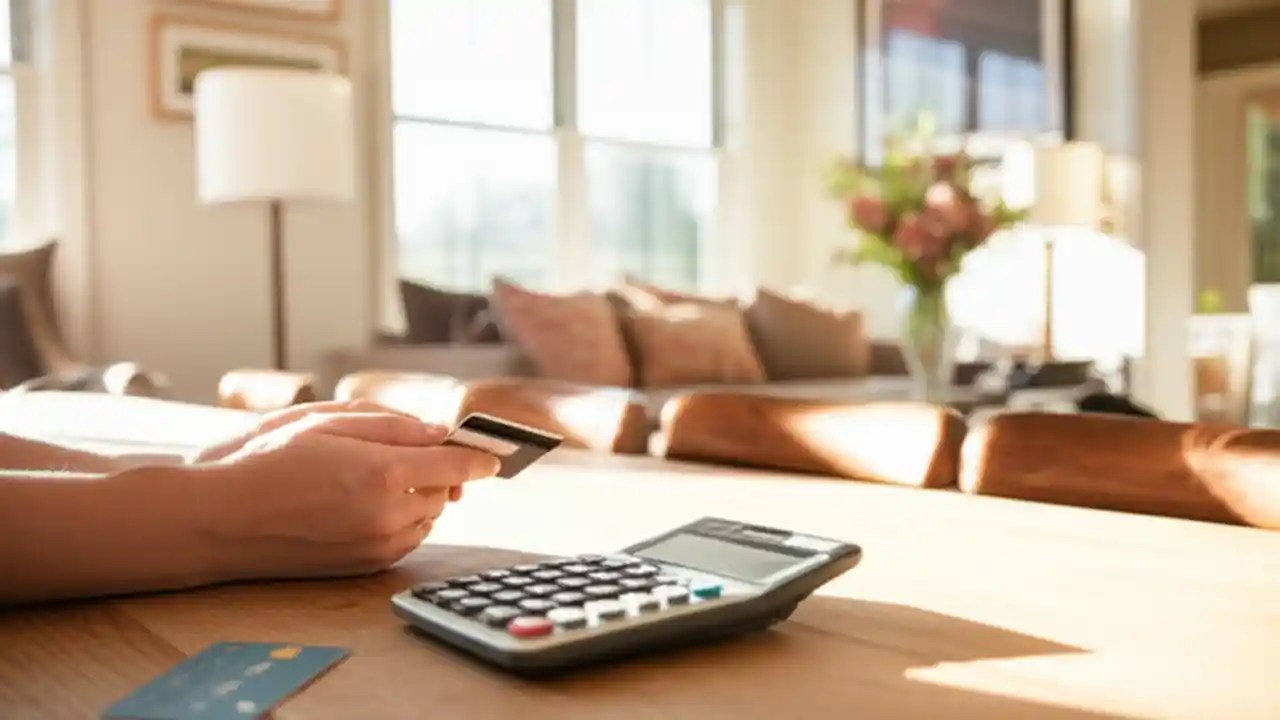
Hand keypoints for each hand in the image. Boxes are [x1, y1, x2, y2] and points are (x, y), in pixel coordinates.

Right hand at [197, 411, 499, 580]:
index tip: (493, 453)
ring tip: (379, 477)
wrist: (218, 521)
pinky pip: (405, 539)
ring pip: (427, 517)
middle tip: (416, 453)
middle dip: (439, 470)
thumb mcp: (325, 421)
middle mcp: (387, 513)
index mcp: (382, 472)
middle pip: (445, 491)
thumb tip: (438, 432)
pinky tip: (369, 503)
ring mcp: (376, 545)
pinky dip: (403, 520)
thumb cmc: (265, 461)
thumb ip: (390, 425)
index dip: (478, 455)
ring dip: (420, 496)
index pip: (456, 464)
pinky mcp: (363, 566)